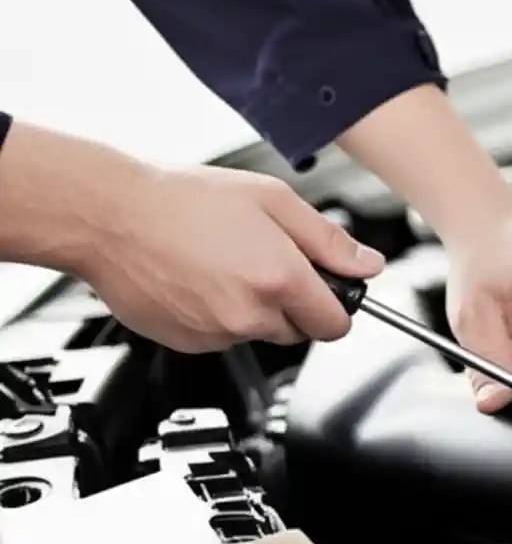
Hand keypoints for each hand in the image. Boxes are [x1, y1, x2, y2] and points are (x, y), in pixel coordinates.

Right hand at [74, 165, 383, 352]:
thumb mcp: (272, 200)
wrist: (110, 217)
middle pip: (300, 331)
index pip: (336, 324)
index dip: (337, 305)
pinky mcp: (188, 343)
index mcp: (280, 280)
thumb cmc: (184, 200)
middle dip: (294, 303)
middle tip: (263, 260)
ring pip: (259, 333)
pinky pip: (222, 337)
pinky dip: (219, 315)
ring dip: (254, 308)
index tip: (328, 290)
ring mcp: (217, 334)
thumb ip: (328, 240)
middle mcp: (251, 315)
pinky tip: (200, 279)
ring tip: (224, 262)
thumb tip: (368, 265)